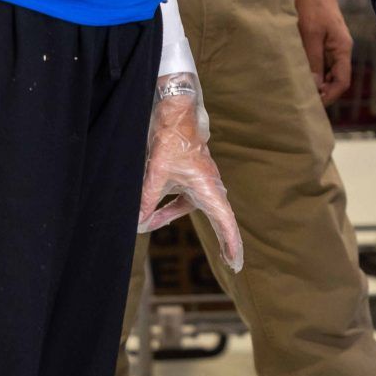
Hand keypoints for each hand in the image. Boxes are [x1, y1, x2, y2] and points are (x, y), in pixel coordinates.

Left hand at [138, 73, 242, 270]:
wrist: (175, 111)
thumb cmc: (172, 139)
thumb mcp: (157, 172)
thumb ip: (148, 199)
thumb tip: (138, 224)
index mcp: (207, 187)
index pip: (224, 221)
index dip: (231, 243)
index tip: (236, 263)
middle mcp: (208, 186)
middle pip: (218, 218)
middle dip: (223, 240)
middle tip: (232, 264)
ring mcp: (200, 180)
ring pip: (192, 207)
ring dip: (170, 217)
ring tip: (147, 224)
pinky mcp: (189, 175)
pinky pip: (181, 198)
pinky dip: (166, 207)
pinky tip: (149, 212)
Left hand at [292, 0, 355, 104]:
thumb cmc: (312, 3)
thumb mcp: (310, 33)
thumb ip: (313, 60)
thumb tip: (314, 86)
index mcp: (342, 49)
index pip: (342, 82)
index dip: (329, 96)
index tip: (311, 104)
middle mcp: (339, 49)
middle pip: (333, 79)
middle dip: (319, 91)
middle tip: (298, 98)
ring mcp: (329, 44)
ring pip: (324, 70)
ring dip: (312, 80)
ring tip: (294, 86)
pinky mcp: (319, 38)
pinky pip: (316, 60)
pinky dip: (307, 68)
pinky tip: (293, 70)